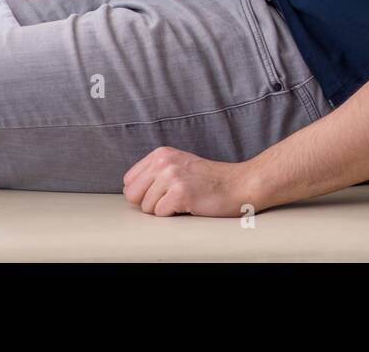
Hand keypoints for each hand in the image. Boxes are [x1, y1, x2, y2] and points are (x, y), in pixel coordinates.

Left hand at [122, 146, 257, 217]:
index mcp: (161, 153)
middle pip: (132, 195)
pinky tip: (190, 204)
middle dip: (149, 202)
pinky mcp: (180, 193)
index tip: (162, 192)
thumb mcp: (179, 165)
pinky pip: (160, 214)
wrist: (239, 184)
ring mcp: (172, 176)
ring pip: (146, 207)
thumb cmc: (210, 180)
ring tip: (185, 200)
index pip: (129, 181)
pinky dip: (174, 214)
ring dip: (164, 209)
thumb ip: (154, 173)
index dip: (143, 192)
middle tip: (171, 199)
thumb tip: (129, 192)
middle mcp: (164, 161)